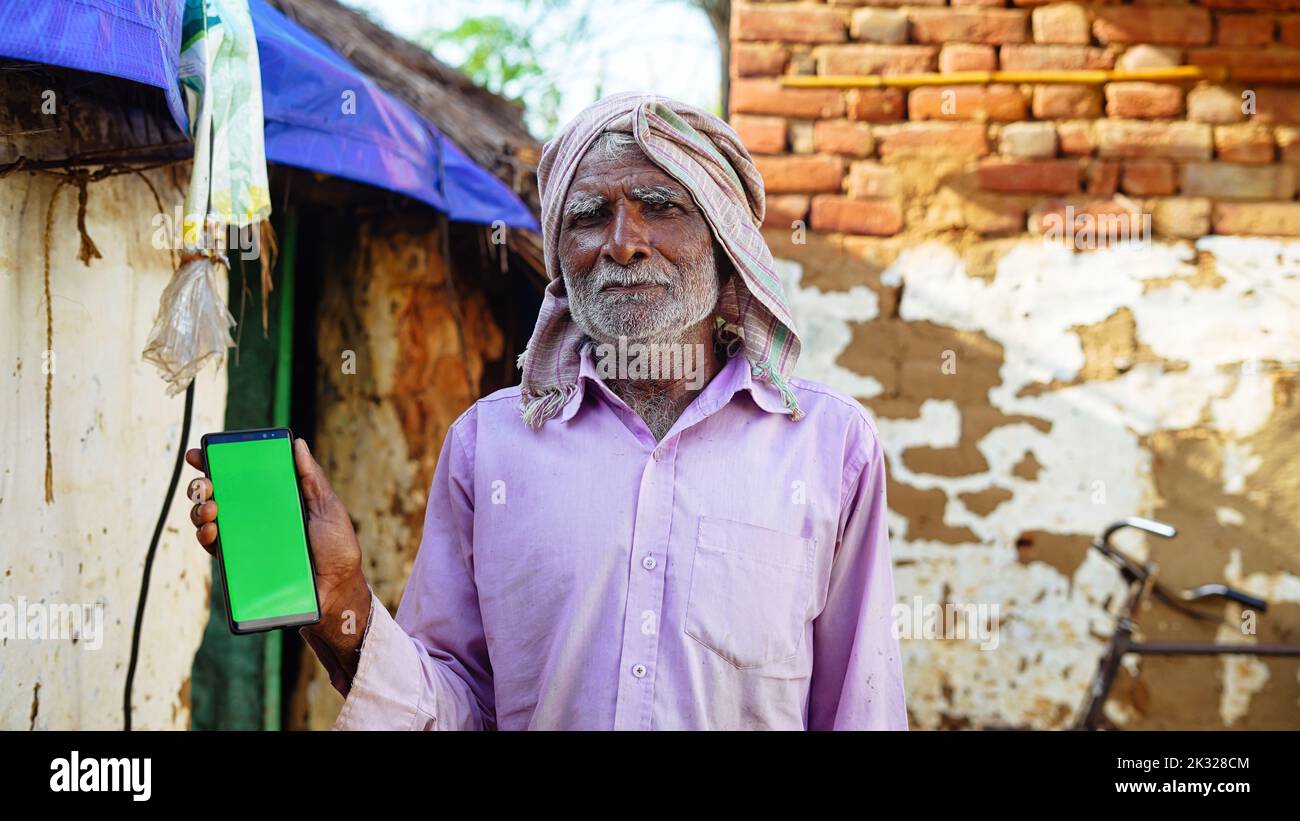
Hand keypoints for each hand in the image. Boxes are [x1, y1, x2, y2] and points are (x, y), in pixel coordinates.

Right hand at [186, 438, 370, 658]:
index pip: (241, 476)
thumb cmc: (336, 548)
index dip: (216, 463)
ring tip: (210, 509)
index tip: (199, 453)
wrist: (336, 589)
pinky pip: (214, 548)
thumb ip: (311, 479)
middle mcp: (255, 517)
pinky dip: (205, 536)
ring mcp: (246, 540)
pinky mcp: (241, 564)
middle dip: (202, 486)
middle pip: (218, 496)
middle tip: (206, 485)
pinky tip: (210, 531)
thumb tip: (297, 444)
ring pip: (209, 520)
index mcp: (273, 499)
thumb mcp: (328, 508)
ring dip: (200, 510)